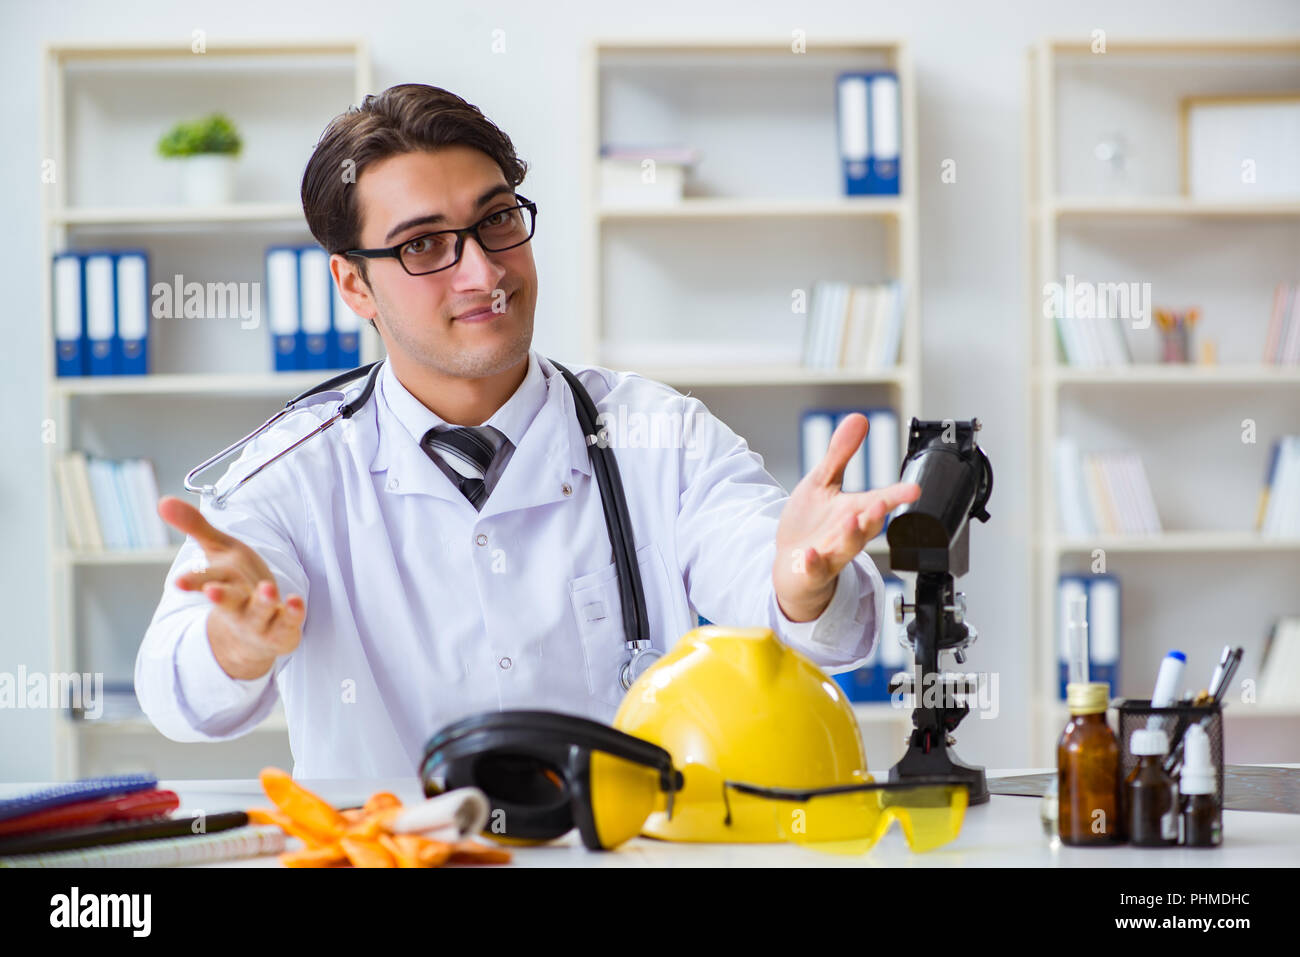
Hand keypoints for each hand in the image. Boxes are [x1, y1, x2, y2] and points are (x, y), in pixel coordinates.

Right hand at [158, 496, 305, 680]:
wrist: (252, 634)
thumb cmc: (234, 583)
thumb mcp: (217, 550)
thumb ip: (195, 526)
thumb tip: (164, 501)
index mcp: (220, 585)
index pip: (204, 582)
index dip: (193, 581)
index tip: (179, 582)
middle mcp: (237, 605)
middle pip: (227, 601)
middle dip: (220, 596)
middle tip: (211, 592)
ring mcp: (259, 620)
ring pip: (259, 612)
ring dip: (263, 600)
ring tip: (267, 588)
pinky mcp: (282, 630)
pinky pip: (288, 621)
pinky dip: (293, 612)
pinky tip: (296, 601)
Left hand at [772, 414, 920, 621]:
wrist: (792, 565)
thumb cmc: (810, 524)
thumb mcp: (822, 483)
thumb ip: (840, 454)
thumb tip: (858, 418)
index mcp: (854, 511)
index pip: (880, 501)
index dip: (897, 495)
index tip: (915, 488)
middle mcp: (847, 534)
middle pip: (868, 525)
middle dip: (876, 514)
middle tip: (882, 502)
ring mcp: (831, 554)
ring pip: (846, 548)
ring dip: (851, 536)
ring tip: (852, 520)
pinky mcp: (811, 571)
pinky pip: (814, 569)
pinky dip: (813, 563)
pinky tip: (809, 554)